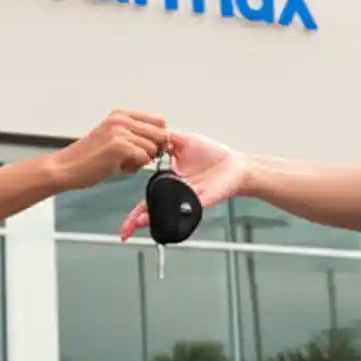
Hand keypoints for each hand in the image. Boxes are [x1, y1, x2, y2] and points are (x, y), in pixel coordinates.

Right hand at [49, 110, 168, 190]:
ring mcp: (120, 131)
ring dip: (141, 161)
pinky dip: (133, 168)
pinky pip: (144, 159)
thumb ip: (134, 136)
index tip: (149, 150)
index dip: (158, 139)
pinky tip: (116, 167)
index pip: (159, 122)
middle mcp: (121, 119)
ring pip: (153, 149)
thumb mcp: (113, 138)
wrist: (65, 168)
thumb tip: (162, 143)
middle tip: (133, 159)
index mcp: (120, 115)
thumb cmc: (87, 158)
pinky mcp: (119, 146)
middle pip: (160, 134)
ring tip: (120, 163)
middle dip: (153, 150)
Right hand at [119, 131, 248, 240]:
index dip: (135, 206)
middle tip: (128, 226)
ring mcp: (189, 198)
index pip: (149, 193)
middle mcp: (177, 191)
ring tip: (140, 221)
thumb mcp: (186, 140)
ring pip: (167, 210)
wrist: (235, 165)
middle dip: (139, 218)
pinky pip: (189, 206)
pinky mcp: (203, 199)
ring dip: (153, 216)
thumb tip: (152, 134)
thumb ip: (168, 138)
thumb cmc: (213, 155)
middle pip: (154, 207)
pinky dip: (179, 211)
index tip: (124, 214)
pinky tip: (168, 215)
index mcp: (170, 179)